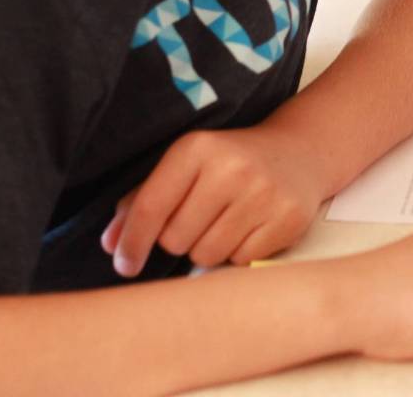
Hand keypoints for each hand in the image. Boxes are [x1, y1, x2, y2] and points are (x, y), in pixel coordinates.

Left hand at [101, 127, 328, 276]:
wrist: (300, 153)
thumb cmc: (233, 162)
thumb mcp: (189, 164)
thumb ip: (146, 198)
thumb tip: (112, 244)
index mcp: (198, 148)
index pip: (150, 207)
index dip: (131, 242)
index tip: (124, 264)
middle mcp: (232, 168)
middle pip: (176, 239)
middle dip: (178, 239)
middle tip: (199, 220)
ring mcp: (264, 194)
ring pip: (207, 254)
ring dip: (208, 248)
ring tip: (226, 222)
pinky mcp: (288, 218)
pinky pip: (241, 261)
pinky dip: (238, 252)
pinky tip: (249, 227)